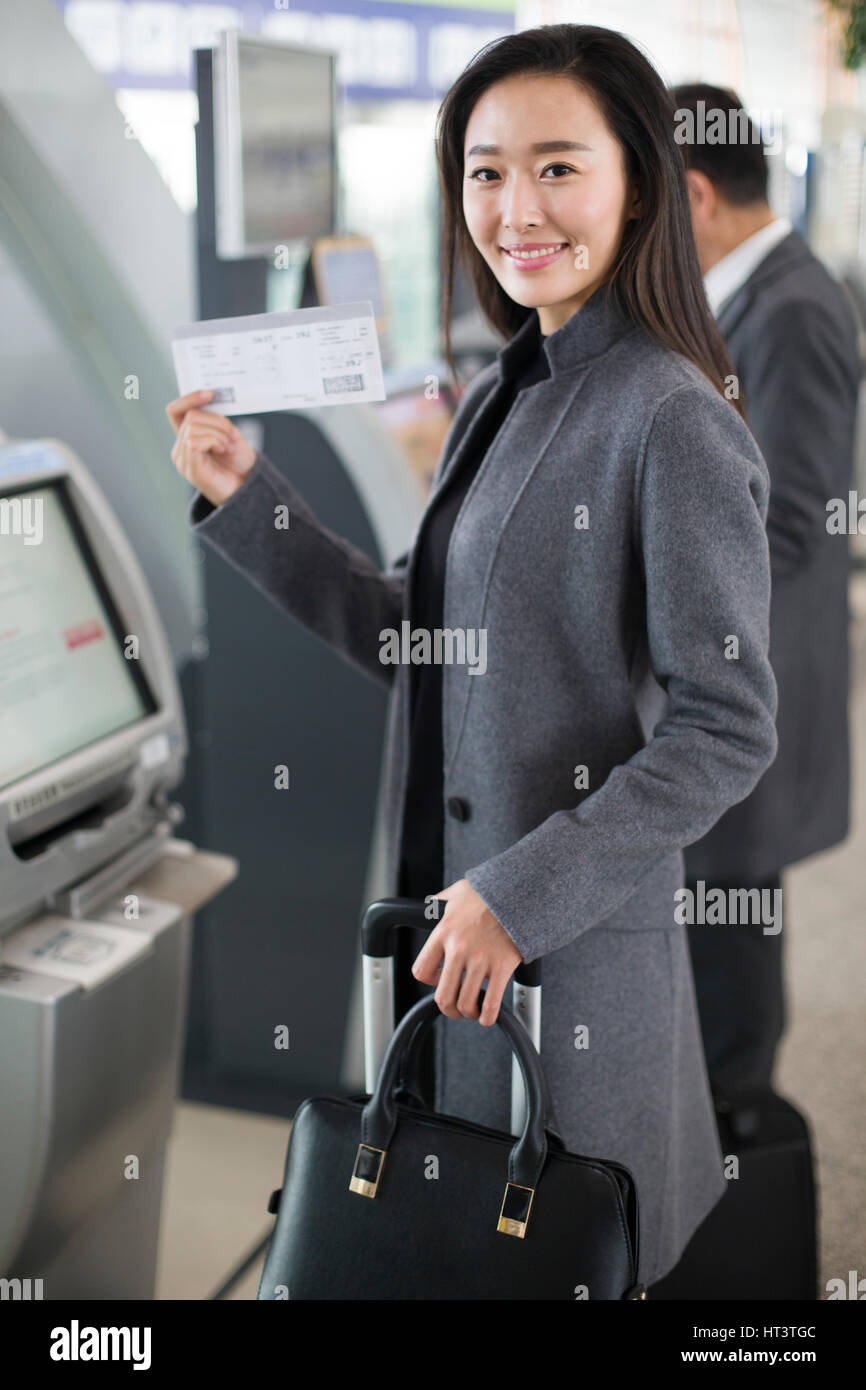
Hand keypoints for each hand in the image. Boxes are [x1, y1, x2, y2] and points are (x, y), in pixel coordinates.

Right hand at [166, 390, 257, 506]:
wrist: (249, 488)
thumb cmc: (239, 463)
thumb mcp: (228, 434)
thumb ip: (213, 421)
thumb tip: (206, 403)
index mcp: (187, 438)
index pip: (175, 411)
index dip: (189, 398)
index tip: (209, 394)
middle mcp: (180, 449)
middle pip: (190, 416)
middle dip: (216, 421)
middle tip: (230, 436)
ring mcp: (184, 460)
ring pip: (193, 426)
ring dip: (218, 432)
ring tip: (227, 446)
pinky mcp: (191, 469)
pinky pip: (195, 441)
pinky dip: (215, 440)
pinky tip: (224, 450)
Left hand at [411, 879, 521, 1025]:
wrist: (519, 891)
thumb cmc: (489, 892)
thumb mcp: (456, 893)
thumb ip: (440, 902)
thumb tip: (430, 904)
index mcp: (443, 933)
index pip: (421, 970)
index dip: (429, 981)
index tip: (440, 979)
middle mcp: (458, 949)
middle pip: (442, 996)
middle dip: (448, 1008)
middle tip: (455, 1007)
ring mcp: (480, 959)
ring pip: (465, 1003)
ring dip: (468, 1013)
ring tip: (473, 1010)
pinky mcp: (502, 966)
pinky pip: (491, 1003)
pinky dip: (488, 1016)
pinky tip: (488, 1015)